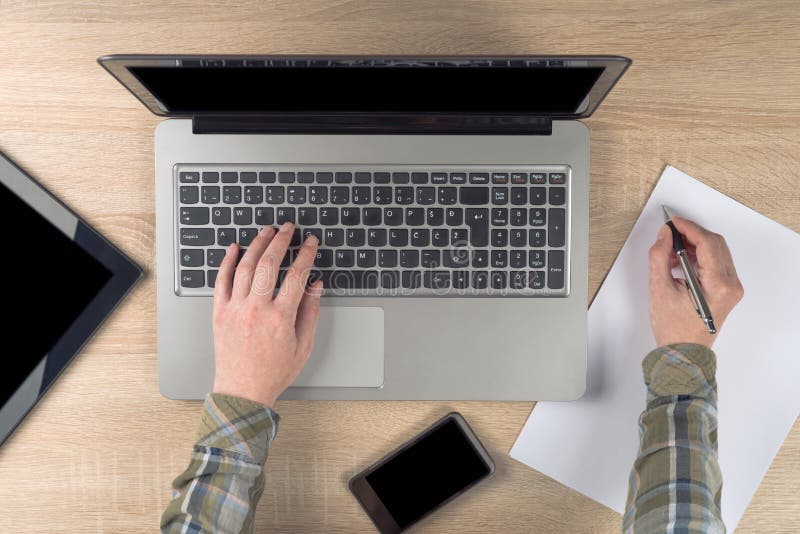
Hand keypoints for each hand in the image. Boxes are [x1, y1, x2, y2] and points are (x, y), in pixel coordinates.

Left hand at [211, 222, 322, 407]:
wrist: (243, 390)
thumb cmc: (274, 371)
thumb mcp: (303, 345)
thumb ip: (310, 312)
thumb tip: (315, 285)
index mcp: (280, 318)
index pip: (296, 276)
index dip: (305, 255)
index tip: (310, 243)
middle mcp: (256, 310)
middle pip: (269, 264)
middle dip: (281, 241)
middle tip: (289, 228)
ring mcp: (235, 309)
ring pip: (245, 267)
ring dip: (257, 244)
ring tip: (267, 231)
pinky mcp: (219, 313)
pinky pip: (221, 281)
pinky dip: (227, 262)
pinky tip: (235, 248)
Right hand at [648, 216, 743, 347]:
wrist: (683, 351)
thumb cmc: (672, 327)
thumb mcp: (659, 289)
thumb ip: (659, 257)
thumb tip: (665, 235)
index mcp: (719, 285)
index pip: (707, 244)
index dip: (689, 228)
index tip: (672, 222)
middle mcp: (731, 285)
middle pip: (715, 244)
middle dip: (692, 234)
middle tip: (670, 233)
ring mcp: (732, 288)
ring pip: (716, 251)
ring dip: (695, 245)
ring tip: (671, 250)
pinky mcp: (727, 289)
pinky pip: (716, 262)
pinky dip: (699, 256)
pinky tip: (680, 260)